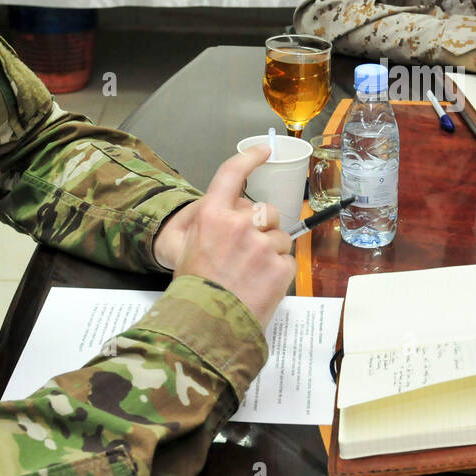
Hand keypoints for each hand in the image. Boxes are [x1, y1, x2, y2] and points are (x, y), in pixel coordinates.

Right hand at [158, 145, 293, 327]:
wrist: (206, 325)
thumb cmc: (193, 289)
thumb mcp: (188, 248)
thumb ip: (212, 226)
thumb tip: (232, 217)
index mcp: (212, 215)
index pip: (233, 173)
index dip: (250, 157)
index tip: (264, 150)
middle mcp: (239, 224)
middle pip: (266, 212)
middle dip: (264, 228)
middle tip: (248, 255)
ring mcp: (263, 245)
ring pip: (281, 238)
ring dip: (272, 253)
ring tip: (252, 277)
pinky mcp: (280, 267)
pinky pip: (287, 262)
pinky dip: (279, 274)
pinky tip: (261, 287)